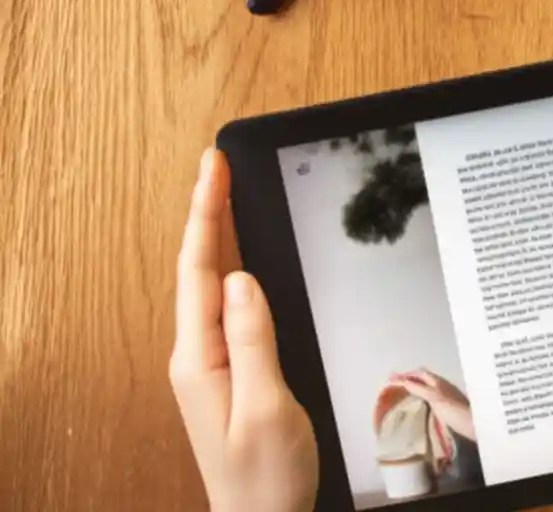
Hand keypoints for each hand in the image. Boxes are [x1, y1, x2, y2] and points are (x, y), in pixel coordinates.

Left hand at [169, 149, 318, 511]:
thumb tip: (244, 280)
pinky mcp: (230, 373)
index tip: (214, 168)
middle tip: (218, 165)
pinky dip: (234, 270)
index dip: (208, 213)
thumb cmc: (265, 478)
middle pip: (202, 268)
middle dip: (208, 212)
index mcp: (199, 359)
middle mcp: (197, 356)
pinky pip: (227, 308)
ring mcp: (210, 365)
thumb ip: (252, 341)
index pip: (201, 269)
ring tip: (226, 196)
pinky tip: (242, 260)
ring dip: (218, 237)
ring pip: (212, 285)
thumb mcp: (264, 407)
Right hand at [391, 369, 475, 440]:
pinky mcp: (449, 405)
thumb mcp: (434, 398)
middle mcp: (443, 385)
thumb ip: (420, 388)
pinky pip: (431, 395)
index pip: (419, 373)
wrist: (473, 424)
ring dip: (416, 387)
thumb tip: (404, 381)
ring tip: (404, 393)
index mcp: (439, 381)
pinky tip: (420, 404)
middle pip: (424, 378)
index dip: (406, 375)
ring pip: (428, 386)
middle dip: (410, 379)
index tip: (391, 379)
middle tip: (396, 385)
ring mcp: (447, 394)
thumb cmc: (454, 410)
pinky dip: (422, 395)